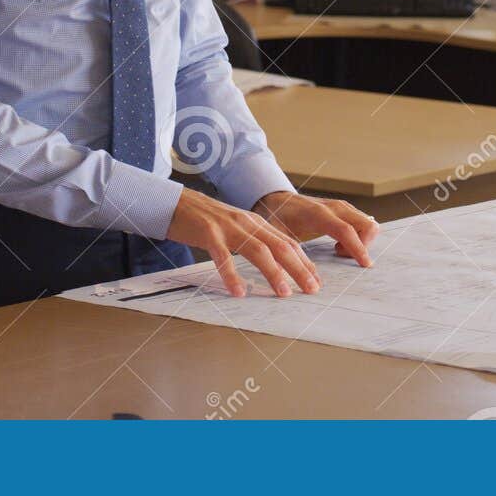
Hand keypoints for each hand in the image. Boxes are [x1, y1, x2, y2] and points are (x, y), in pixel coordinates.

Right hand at [166, 187, 319, 298]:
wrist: (178, 203)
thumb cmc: (209, 221)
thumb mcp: (238, 229)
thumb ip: (256, 243)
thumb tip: (277, 268)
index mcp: (257, 223)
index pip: (288, 243)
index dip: (304, 262)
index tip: (316, 281)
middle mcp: (247, 223)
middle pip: (280, 246)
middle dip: (299, 268)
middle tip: (312, 289)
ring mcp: (228, 227)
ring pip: (257, 250)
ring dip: (273, 272)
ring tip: (283, 292)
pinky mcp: (208, 233)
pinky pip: (222, 256)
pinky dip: (232, 274)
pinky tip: (238, 291)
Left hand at [254, 191, 377, 269]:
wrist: (279, 200)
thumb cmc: (279, 219)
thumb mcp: (280, 239)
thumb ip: (289, 257)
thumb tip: (300, 279)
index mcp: (318, 214)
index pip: (346, 230)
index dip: (358, 248)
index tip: (365, 265)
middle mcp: (334, 207)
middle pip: (367, 225)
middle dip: (363, 246)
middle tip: (339, 253)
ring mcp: (342, 207)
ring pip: (369, 224)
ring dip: (361, 242)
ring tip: (337, 249)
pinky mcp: (346, 209)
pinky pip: (364, 223)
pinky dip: (359, 237)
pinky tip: (339, 242)